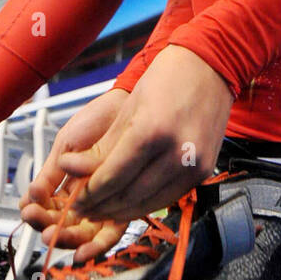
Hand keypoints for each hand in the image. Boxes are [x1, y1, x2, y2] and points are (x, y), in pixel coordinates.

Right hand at [20, 86, 129, 261]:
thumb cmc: (95, 122)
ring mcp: (103, 202)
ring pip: (83, 234)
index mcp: (65, 184)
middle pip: (63, 226)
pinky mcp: (123, 205)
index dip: (36, 212)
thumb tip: (29, 198)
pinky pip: (110, 233)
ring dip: (67, 240)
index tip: (28, 209)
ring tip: (52, 236)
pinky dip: (96, 246)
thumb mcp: (65, 148)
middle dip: (47, 227)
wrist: (124, 106)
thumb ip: (51, 174)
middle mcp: (83, 197)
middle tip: (37, 222)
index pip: (47, 209)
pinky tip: (82, 252)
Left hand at [59, 45, 234, 222]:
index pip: (111, 177)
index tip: (74, 201)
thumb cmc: (168, 80)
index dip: (89, 195)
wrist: (210, 68)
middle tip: (83, 210)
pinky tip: (128, 203)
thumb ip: (100, 148)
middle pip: (128, 195)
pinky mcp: (203, 172)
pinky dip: (144, 204)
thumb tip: (70, 169)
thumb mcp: (126, 110)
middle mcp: (176, 152)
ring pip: (148, 203)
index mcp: (151, 131)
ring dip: (120, 211)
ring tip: (101, 210)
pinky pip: (167, 198)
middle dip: (100, 207)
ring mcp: (193, 165)